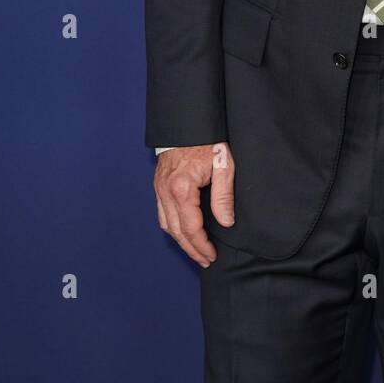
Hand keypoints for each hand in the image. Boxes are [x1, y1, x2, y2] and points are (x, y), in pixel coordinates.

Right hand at [154, 141, 234, 268]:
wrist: (187, 122)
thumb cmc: (208, 140)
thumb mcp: (224, 164)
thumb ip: (224, 195)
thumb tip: (226, 222)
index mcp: (182, 188)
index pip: (191, 228)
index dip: (201, 246)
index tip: (212, 255)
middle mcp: (166, 191)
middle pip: (176, 231)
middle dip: (191, 249)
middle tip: (205, 260)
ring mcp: (159, 188)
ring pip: (166, 225)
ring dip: (180, 241)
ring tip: (196, 251)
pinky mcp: (158, 185)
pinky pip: (162, 213)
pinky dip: (173, 227)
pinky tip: (183, 232)